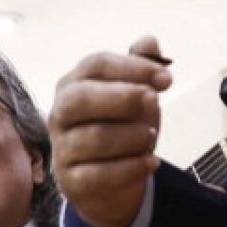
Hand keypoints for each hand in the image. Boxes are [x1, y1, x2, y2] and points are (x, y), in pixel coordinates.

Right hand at [49, 35, 171, 226]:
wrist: (110, 184)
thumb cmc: (121, 129)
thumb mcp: (135, 96)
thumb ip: (140, 68)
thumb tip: (148, 41)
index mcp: (74, 84)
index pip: (96, 65)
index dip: (132, 67)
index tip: (167, 79)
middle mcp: (60, 114)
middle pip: (80, 99)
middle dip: (122, 98)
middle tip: (154, 102)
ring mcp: (62, 149)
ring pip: (94, 138)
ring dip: (131, 137)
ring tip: (151, 138)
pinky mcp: (71, 182)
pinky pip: (99, 175)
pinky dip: (131, 168)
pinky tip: (151, 162)